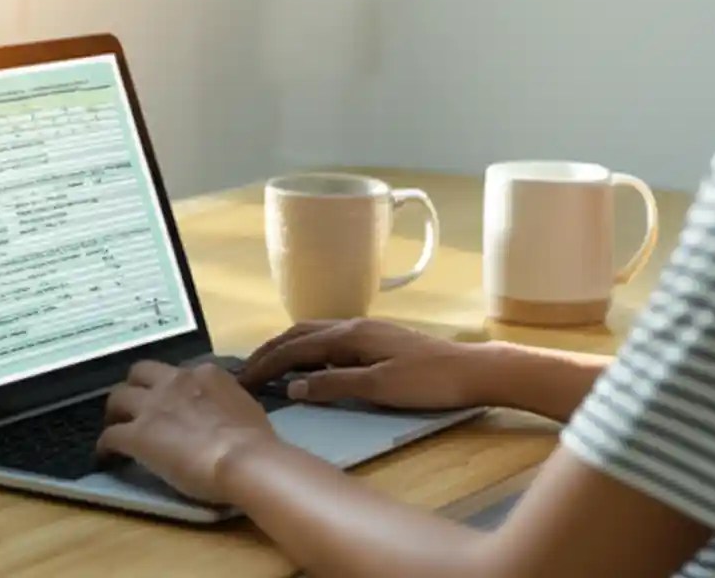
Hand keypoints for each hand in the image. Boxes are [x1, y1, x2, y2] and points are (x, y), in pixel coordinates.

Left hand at [98, 360, 278, 503]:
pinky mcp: (137, 436)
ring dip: (115, 412)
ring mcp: (152, 407)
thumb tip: (222, 411)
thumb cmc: (255, 438)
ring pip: (117, 397)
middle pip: (139, 373)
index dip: (170, 387)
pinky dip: (106, 446)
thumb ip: (225, 401)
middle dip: (134, 388)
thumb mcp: (244, 405)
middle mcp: (174, 382)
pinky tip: (107, 456)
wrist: (244, 458)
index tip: (171, 401)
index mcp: (204, 374)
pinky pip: (110, 436)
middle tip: (135, 407)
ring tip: (116, 427)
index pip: (177, 373)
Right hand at [239, 319, 490, 409]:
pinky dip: (308, 350)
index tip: (243, 380)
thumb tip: (293, 387)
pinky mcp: (377, 340)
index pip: (295, 347)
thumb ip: (334, 385)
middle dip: (270, 350)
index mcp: (349, 335)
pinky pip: (329, 340)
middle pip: (300, 333)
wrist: (472, 370)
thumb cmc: (427, 381)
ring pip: (315, 333)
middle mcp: (353, 326)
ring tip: (269, 365)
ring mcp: (366, 331)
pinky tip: (309, 365)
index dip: (267, 363)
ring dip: (288, 347)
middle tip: (247, 371)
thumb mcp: (377, 388)